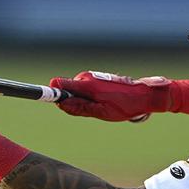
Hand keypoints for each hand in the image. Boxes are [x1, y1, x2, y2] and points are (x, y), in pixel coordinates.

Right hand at [48, 71, 176, 121]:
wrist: (144, 94)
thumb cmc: (125, 105)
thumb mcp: (102, 112)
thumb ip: (80, 108)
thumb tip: (62, 104)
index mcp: (86, 85)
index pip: (58, 83)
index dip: (51, 92)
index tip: (44, 96)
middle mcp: (86, 77)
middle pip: (68, 90)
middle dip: (74, 101)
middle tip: (93, 111)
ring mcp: (92, 76)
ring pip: (77, 91)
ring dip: (86, 100)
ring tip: (104, 106)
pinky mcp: (97, 78)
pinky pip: (85, 89)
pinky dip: (91, 97)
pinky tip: (107, 101)